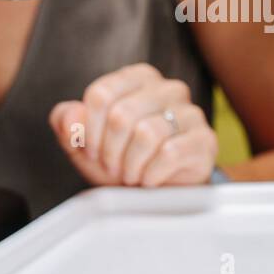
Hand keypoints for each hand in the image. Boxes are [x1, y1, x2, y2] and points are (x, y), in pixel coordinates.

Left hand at [49, 63, 217, 186]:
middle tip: (113, 167)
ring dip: (130, 165)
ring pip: (146, 134)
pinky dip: (151, 174)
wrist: (160, 194)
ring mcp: (191, 113)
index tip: (93, 150)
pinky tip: (150, 179)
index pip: (101, 94)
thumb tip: (69, 114)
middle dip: (110, 151)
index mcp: (138, 78)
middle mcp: (168, 88)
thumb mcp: (86, 146)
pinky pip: (169, 153)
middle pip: (121, 115)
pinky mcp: (204, 140)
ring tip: (132, 174)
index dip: (89, 131)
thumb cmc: (124, 162)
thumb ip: (69, 125)